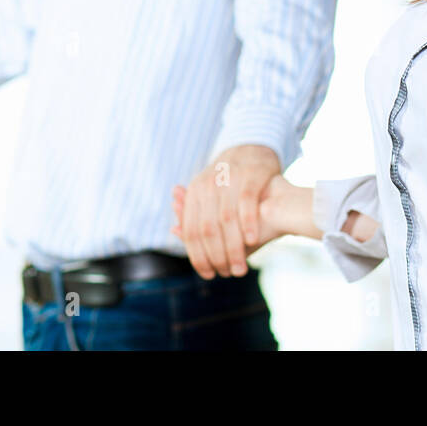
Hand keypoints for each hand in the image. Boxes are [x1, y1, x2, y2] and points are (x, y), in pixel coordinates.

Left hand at [174, 145, 281, 279]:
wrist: (253, 151)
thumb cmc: (231, 185)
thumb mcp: (210, 198)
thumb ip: (194, 216)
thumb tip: (173, 232)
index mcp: (195, 192)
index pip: (191, 231)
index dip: (198, 256)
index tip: (208, 274)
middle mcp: (208, 184)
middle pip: (207, 228)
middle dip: (216, 257)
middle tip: (227, 274)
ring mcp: (230, 177)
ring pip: (226, 219)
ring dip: (233, 248)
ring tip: (241, 267)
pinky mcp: (251, 173)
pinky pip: (246, 201)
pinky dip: (248, 223)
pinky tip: (251, 241)